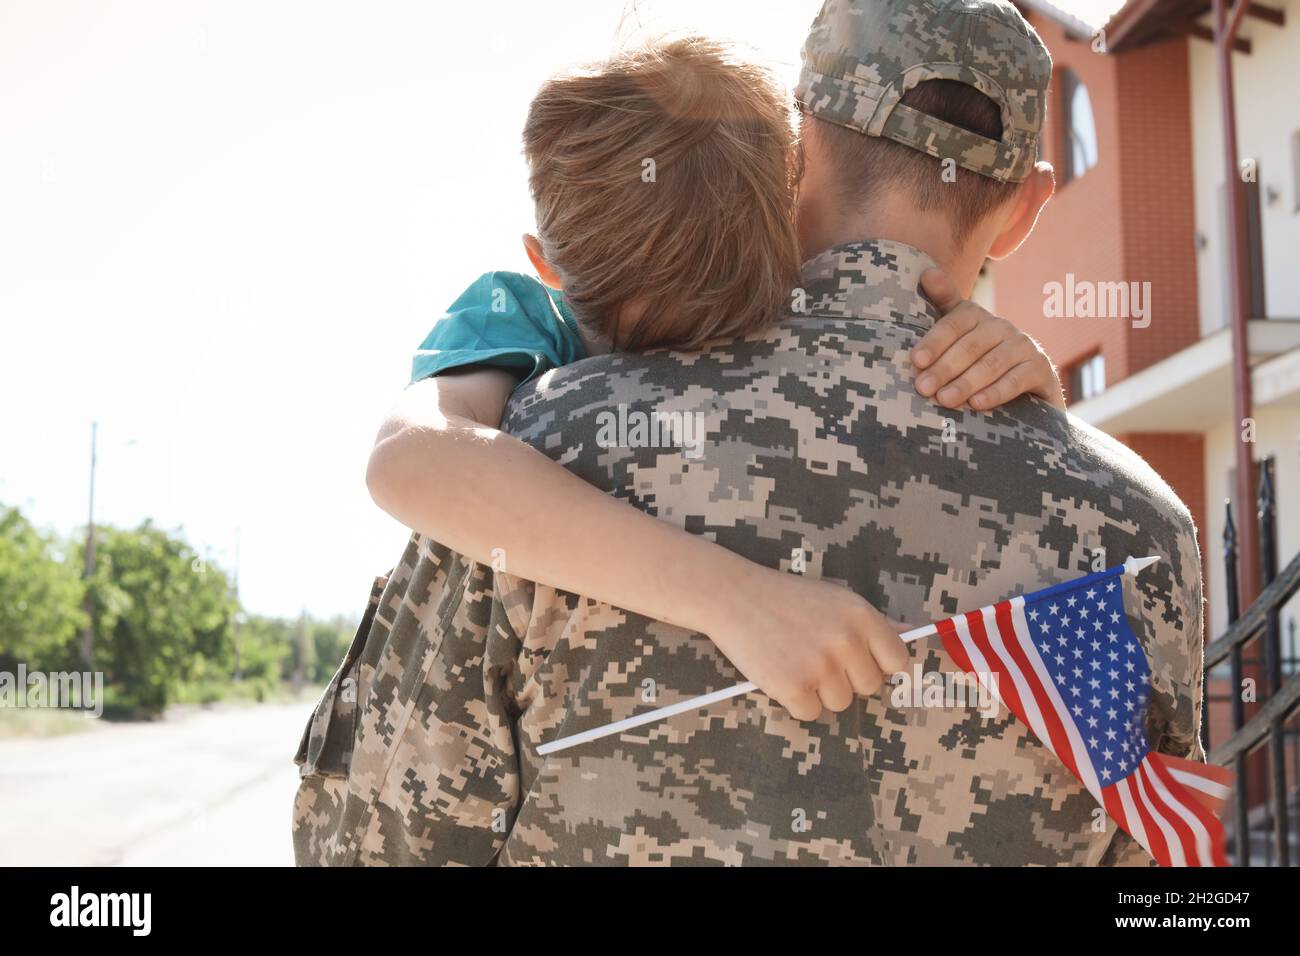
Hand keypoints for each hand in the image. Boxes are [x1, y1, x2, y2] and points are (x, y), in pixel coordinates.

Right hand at [703, 566, 910, 721]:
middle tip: (816, 656)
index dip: (878, 664)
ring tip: (795, 661)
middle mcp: (846, 641)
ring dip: (820, 691)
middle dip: (846, 678)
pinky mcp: (793, 688)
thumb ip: (874, 623)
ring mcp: (820, 666)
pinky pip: (810, 713)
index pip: (897, 660)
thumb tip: (912, 632)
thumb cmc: (786, 598)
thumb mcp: (836, 600)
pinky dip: (795, 701)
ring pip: (841, 703)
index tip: (858, 660)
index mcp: (862, 616)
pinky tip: (781, 673)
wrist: (734, 596)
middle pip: (870, 687)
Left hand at [911, 268, 1065, 410]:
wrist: (1023, 389)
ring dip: (966, 382)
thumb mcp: (959, 335)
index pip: (955, 323)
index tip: (916, 360)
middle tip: (923, 388)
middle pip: (971, 346)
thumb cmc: (977, 361)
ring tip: (944, 400)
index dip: (935, 341)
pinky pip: (1016, 380)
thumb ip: (943, 304)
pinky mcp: (1040, 368)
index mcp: (977, 317)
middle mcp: (1002, 327)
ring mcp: (1024, 346)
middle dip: (945, 367)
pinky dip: (996, 392)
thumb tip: (926, 272)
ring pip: (992, 363)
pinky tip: (977, 404)